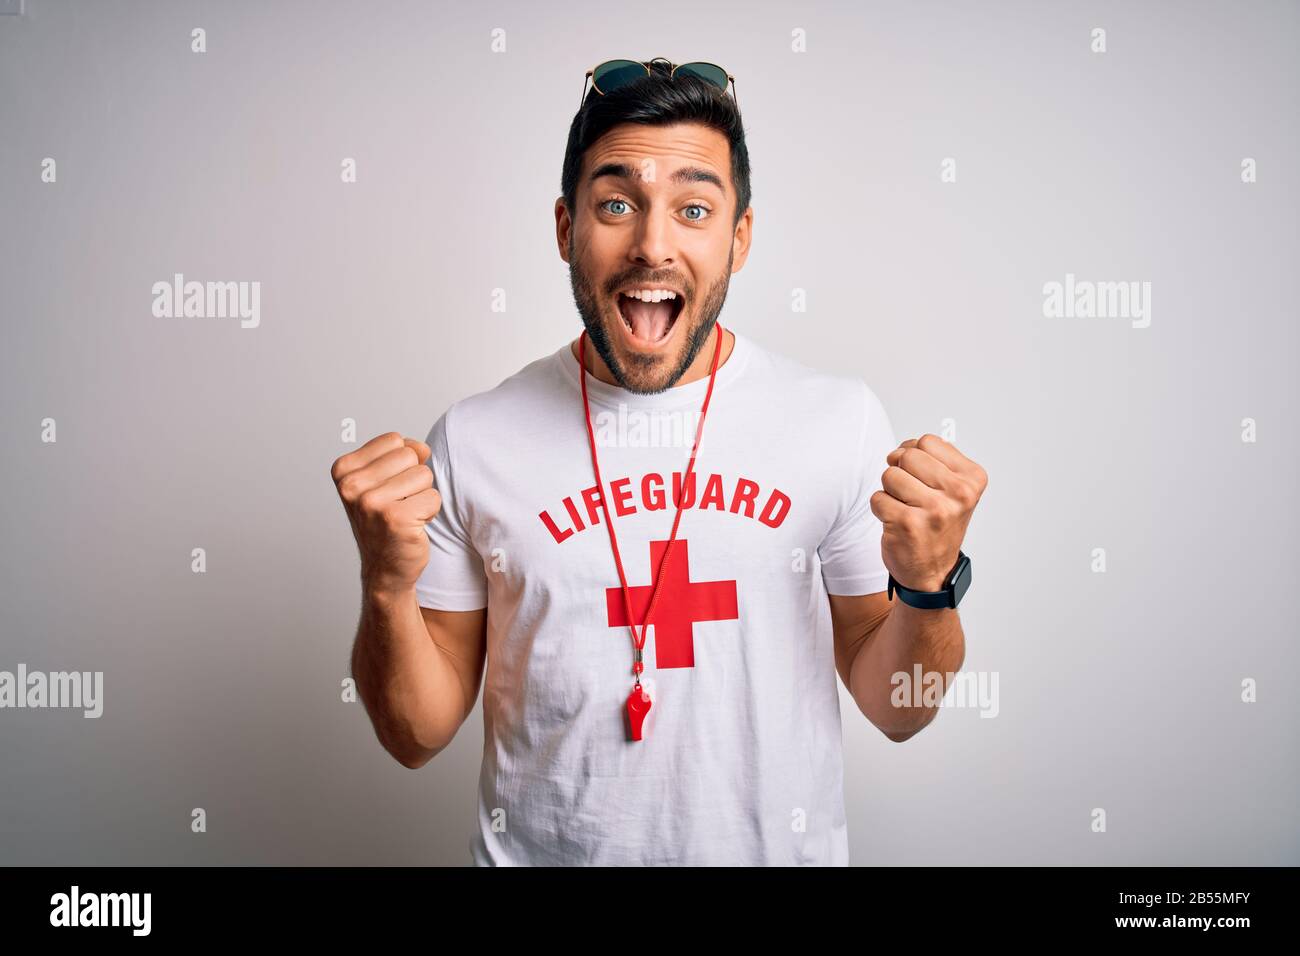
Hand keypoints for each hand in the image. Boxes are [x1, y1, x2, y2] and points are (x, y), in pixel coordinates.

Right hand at [330, 432, 439, 595]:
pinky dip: (429, 512)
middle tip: (398, 503)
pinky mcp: (396, 519)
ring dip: (421, 495)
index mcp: (344, 469)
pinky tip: (412, 526)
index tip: (387, 487)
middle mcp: (352, 485)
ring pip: (424, 475)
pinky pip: (433, 497)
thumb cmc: (385, 520)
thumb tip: (421, 447)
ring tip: (405, 514)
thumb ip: (400, 453)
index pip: (394, 440)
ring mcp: (372, 503)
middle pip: (410, 455)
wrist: (384, 568)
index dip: (401, 463)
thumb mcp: (382, 479)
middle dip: (413, 478)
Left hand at [869, 434, 986, 592]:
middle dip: (900, 471)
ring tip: (906, 509)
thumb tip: (910, 444)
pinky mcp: (908, 524)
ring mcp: (934, 510)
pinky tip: (897, 522)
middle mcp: (958, 494)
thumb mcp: (954, 490)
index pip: (927, 441)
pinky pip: (877, 498)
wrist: (932, 572)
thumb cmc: (938, 526)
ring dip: (890, 491)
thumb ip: (936, 460)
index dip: (914, 455)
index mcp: (972, 480)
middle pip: (906, 455)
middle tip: (909, 493)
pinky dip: (881, 509)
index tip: (920, 475)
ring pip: (890, 475)